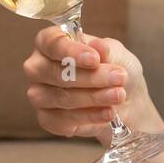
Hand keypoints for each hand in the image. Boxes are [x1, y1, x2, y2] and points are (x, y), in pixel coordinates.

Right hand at [22, 25, 154, 145]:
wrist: (125, 99)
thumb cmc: (113, 68)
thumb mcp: (116, 53)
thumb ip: (107, 50)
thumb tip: (99, 46)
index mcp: (48, 42)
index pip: (51, 43)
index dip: (71, 51)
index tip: (94, 59)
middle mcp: (38, 67)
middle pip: (55, 73)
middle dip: (90, 77)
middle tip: (119, 78)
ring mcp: (39, 94)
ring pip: (61, 98)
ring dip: (93, 97)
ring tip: (118, 95)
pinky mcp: (46, 119)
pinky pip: (61, 120)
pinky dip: (88, 117)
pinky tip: (107, 112)